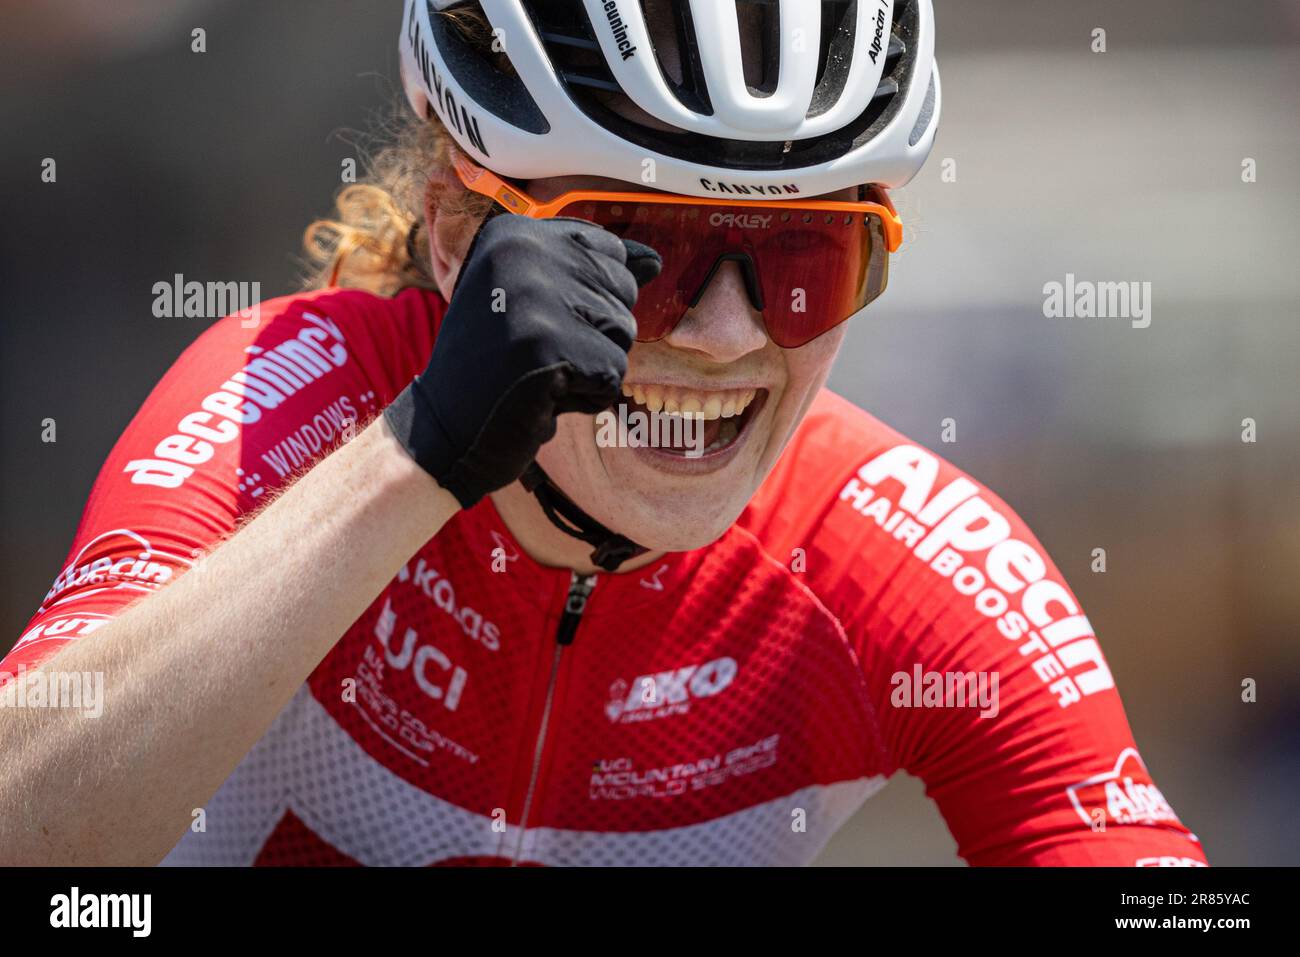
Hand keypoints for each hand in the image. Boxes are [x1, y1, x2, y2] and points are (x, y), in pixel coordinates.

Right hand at [385, 213, 660, 507]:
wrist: (445, 427)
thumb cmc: (496, 365)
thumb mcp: (538, 302)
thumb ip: (594, 274)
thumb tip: (656, 260)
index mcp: (515, 232)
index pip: (611, 252)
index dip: (590, 300)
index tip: (539, 320)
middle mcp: (524, 251)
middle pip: (623, 292)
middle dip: (594, 335)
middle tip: (537, 352)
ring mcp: (536, 297)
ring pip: (623, 334)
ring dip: (592, 367)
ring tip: (539, 373)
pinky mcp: (550, 346)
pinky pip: (613, 374)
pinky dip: (586, 398)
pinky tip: (543, 397)